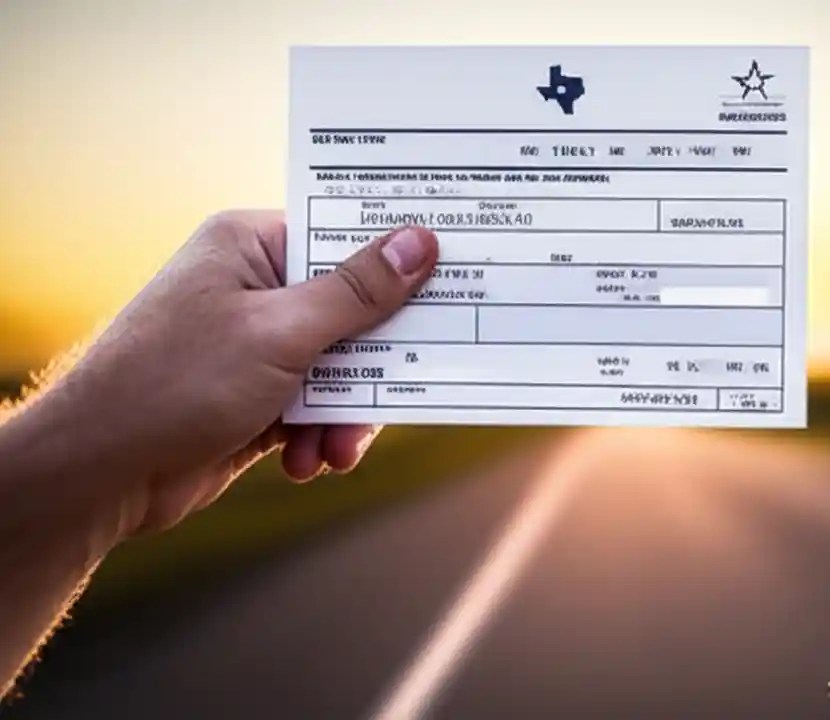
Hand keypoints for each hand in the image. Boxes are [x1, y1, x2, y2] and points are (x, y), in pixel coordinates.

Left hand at [42, 211, 437, 539]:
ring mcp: (255, 345)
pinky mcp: (256, 396)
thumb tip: (420, 243)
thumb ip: (356, 292)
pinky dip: (319, 436)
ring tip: (333, 449)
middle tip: (407, 385)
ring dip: (345, 414)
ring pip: (341, 368)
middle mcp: (254, 288)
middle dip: (373, 363)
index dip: (396, 263)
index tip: (448, 281)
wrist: (100, 472)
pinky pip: (317, 407)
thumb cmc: (176, 381)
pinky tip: (304, 462)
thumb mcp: (280, 331)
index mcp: (250, 246)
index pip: (343, 238)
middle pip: (351, 310)